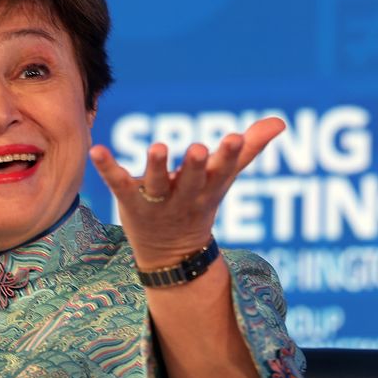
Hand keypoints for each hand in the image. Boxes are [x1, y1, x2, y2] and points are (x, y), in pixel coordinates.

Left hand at [89, 117, 284, 268]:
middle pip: (192, 180)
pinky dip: (108, 168)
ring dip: (157, 167)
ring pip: (157, 184)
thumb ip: (248, 149)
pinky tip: (97, 149)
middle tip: (198, 149)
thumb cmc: (199, 203)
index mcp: (209, 188)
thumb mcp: (224, 179)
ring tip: (158, 147)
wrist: (172, 255)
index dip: (230, 154)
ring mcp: (157, 201)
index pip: (223, 170)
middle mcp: (185, 196)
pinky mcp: (130, 202)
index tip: (235, 137)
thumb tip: (280, 122)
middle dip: (196, 166)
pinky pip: (119, 183)